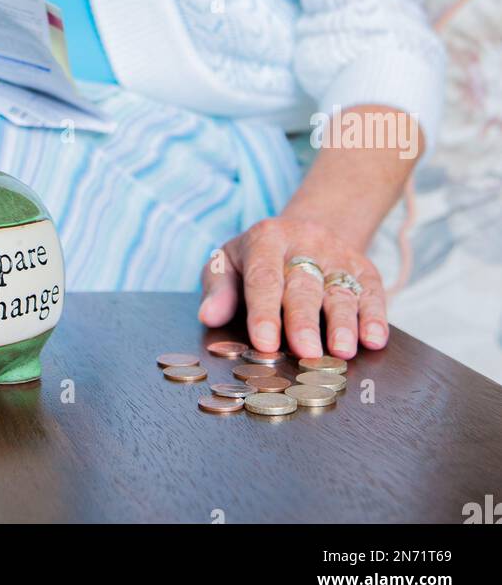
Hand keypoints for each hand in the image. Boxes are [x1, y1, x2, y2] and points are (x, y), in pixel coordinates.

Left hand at [198, 214, 388, 359]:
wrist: (302, 232)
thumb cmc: (256, 260)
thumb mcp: (228, 263)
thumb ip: (218, 288)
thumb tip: (209, 316)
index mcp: (265, 239)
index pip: (264, 276)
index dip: (264, 310)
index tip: (264, 342)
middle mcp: (304, 243)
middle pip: (304, 284)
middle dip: (304, 320)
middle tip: (306, 352)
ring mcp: (336, 255)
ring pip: (340, 289)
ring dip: (343, 322)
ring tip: (341, 350)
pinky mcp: (363, 268)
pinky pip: (371, 290)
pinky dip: (375, 316)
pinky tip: (374, 339)